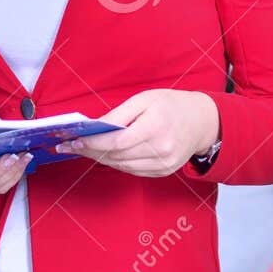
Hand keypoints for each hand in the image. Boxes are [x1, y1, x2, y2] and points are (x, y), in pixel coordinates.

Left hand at [56, 89, 219, 176]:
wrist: (202, 121)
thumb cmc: (171, 105)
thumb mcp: (145, 99)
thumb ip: (119, 114)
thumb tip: (95, 128)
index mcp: (155, 127)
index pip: (116, 142)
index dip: (92, 144)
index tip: (74, 141)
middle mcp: (161, 149)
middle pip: (116, 156)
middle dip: (91, 151)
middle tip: (71, 146)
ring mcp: (163, 164)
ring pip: (122, 166)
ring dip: (101, 159)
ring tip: (86, 149)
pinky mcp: (164, 172)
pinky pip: (133, 170)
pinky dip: (118, 163)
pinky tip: (107, 155)